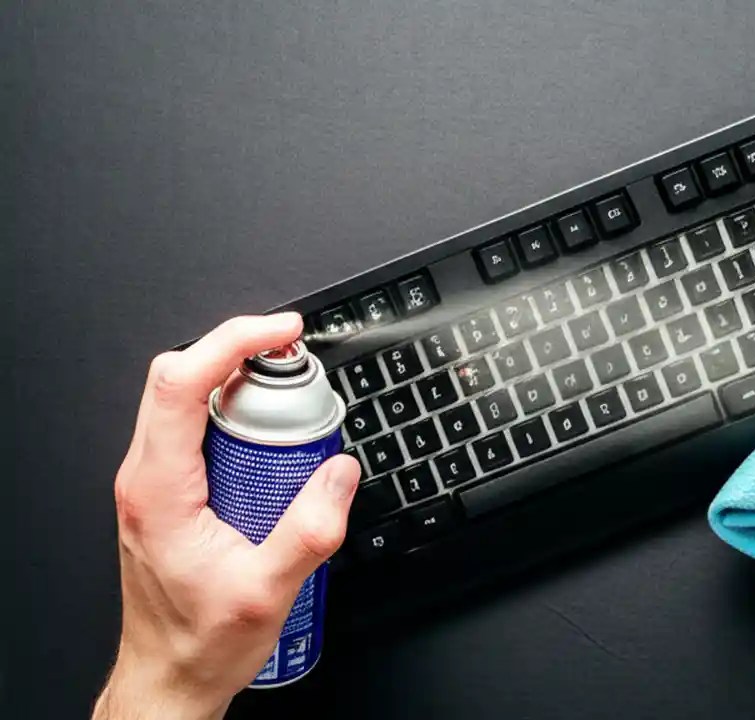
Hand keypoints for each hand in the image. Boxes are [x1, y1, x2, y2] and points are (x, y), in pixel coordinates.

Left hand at [94, 314, 360, 719]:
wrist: (169, 677)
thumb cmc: (198, 642)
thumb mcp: (267, 592)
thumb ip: (310, 529)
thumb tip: (341, 472)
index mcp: (158, 490)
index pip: (180, 385)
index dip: (231, 342)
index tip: (279, 332)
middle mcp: (146, 478)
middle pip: (182, 378)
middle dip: (242, 355)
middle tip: (296, 363)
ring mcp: (155, 483)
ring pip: (189, 400)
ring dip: (243, 387)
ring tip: (292, 407)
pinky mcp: (170, 491)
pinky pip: (200, 429)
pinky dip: (240, 417)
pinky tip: (275, 446)